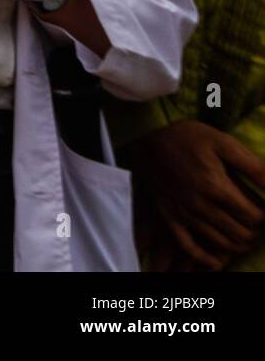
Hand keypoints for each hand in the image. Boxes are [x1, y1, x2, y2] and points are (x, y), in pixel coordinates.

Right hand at [130, 120, 264, 269]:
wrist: (147, 137)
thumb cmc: (188, 136)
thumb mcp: (224, 143)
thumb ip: (254, 167)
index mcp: (216, 187)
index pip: (254, 217)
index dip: (264, 215)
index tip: (263, 207)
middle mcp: (200, 206)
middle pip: (240, 233)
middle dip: (254, 231)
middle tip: (254, 220)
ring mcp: (183, 214)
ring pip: (220, 243)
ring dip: (237, 244)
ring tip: (244, 236)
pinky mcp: (169, 217)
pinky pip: (188, 246)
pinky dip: (205, 258)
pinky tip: (217, 262)